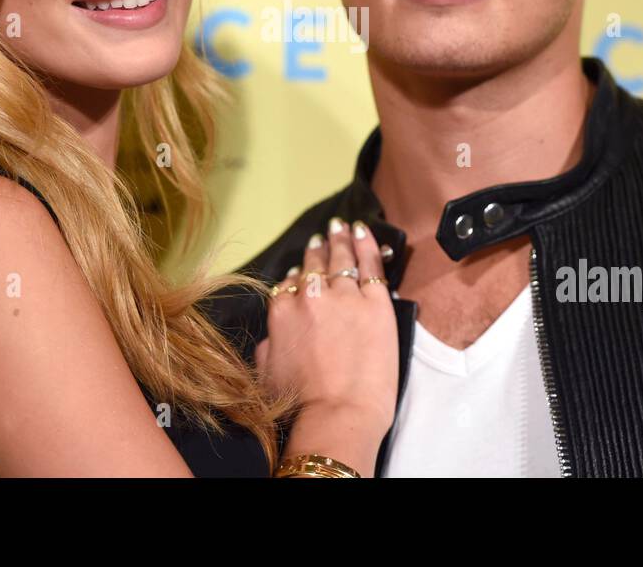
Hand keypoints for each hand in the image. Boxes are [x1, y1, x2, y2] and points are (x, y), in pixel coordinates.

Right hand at [255, 218, 397, 434]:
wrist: (337, 415)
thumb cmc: (299, 405)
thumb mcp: (266, 373)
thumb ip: (269, 343)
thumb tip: (273, 334)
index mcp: (282, 312)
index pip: (289, 285)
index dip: (298, 279)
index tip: (303, 274)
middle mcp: (310, 296)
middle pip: (314, 266)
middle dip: (318, 250)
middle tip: (323, 238)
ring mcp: (344, 296)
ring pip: (341, 259)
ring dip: (340, 240)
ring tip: (341, 227)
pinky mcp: (375, 302)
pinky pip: (370, 264)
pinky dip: (366, 244)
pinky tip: (364, 231)